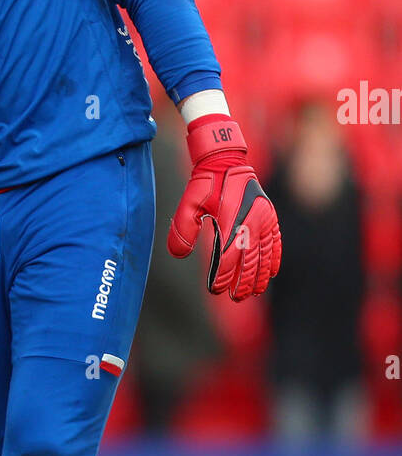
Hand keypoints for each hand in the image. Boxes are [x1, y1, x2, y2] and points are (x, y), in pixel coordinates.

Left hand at [168, 114, 281, 300]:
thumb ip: (182, 228)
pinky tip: (271, 273)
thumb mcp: (189, 203)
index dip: (222, 276)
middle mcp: (251, 221)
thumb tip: (179, 255)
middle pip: (249, 261)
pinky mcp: (270, 216)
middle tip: (234, 297)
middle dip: (242, 283)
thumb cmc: (205, 182)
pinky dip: (274, 259)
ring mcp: (264, 219)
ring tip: (252, 293)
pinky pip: (276, 243)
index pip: (228, 257)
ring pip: (264, 256)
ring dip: (259, 277)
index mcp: (231, 220)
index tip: (214, 289)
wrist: (226, 159)